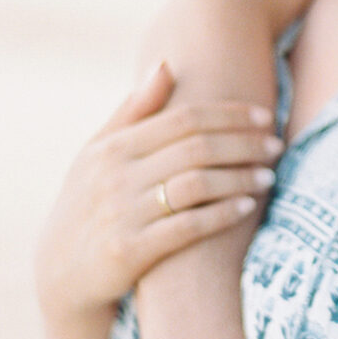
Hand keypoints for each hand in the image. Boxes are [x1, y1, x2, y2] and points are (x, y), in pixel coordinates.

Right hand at [35, 63, 280, 320]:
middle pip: (196, 148)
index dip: (230, 116)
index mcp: (112, 147)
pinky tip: (247, 208)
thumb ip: (134, 111)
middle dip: (244, 145)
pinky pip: (187, 227)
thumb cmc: (89, 204)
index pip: (183, 119)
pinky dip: (221, 214)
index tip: (265, 117)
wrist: (60, 274)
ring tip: (269, 177)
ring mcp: (122, 214)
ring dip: (240, 178)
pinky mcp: (130, 251)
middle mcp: (116, 176)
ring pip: (196, 184)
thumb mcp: (98, 154)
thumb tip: (166, 64)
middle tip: (276, 146)